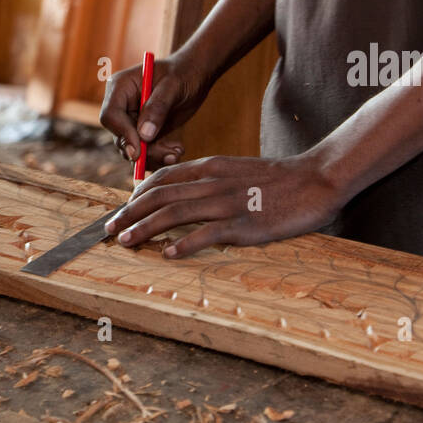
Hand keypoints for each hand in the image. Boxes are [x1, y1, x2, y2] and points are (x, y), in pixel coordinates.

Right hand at [99, 52, 209, 169]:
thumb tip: (144, 135)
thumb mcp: (173, 86)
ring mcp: (132, 120)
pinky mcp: (144, 132)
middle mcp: (122, 105)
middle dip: (143, 150)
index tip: (141, 150)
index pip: (111, 116)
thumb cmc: (183, 72)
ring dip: (153, 157)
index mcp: (120, 87)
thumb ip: (158, 108)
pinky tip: (176, 151)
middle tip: (169, 154)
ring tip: (177, 152)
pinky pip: (145, 152)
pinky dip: (159, 156)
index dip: (123, 134)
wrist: (195, 76)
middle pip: (121, 137)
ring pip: (132, 149)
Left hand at [104, 152, 342, 257]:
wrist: (314, 180)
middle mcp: (213, 182)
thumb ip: (210, 179)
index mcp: (211, 167)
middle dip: (129, 212)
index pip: (162, 178)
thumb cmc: (276, 179)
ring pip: (175, 214)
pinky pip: (208, 234)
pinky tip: (168, 255)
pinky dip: (184, 245)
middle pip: (160, 196)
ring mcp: (228, 203)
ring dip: (145, 228)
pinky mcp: (246, 224)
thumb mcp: (236, 170)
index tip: (121, 210)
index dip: (136, 195)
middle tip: (108, 229)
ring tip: (125, 241)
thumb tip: (183, 193)